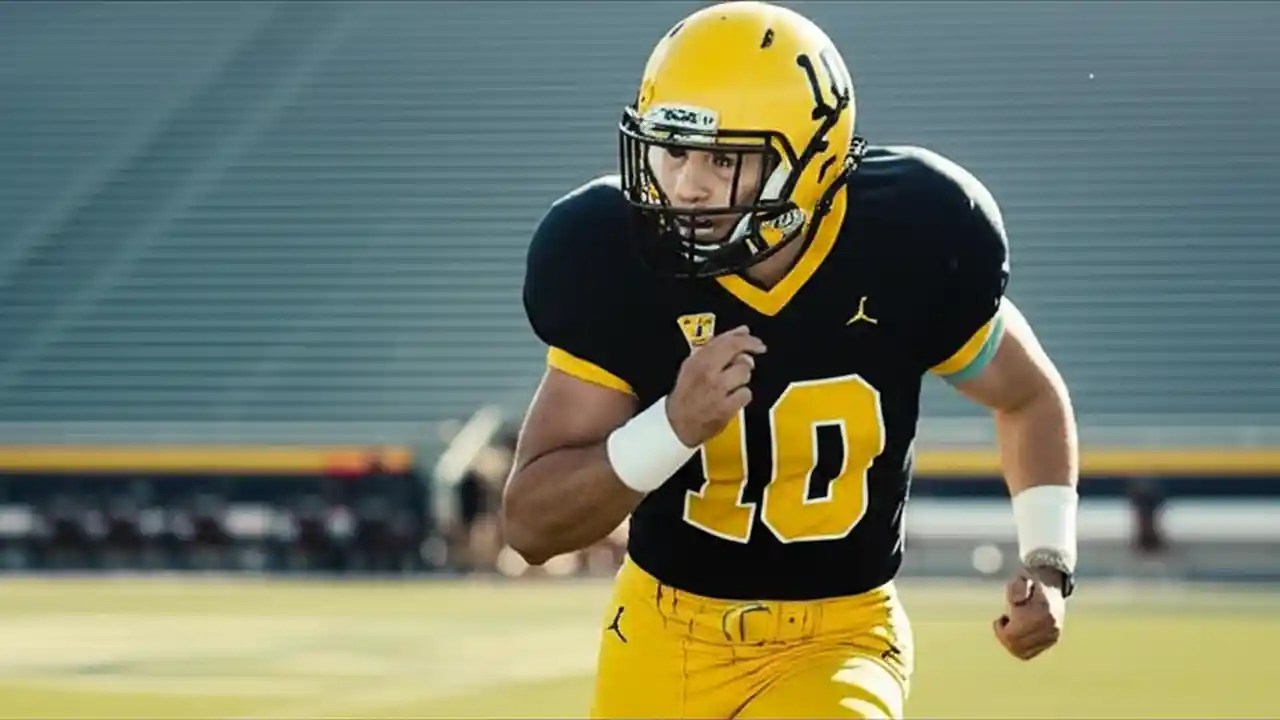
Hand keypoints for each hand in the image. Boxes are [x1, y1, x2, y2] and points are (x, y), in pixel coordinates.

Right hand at [666, 325, 766, 446]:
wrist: (676, 425)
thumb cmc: (685, 394)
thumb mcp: (693, 365)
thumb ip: (717, 346)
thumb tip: (742, 331)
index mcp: (698, 360)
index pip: (728, 341)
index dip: (746, 339)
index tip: (756, 341)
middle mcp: (707, 373)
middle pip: (739, 355)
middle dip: (749, 354)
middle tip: (751, 357)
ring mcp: (717, 391)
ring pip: (745, 373)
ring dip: (742, 378)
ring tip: (732, 384)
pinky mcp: (725, 408)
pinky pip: (746, 394)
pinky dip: (742, 396)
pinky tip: (732, 398)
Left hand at [992, 567, 1065, 660]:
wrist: (1051, 583)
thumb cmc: (1031, 580)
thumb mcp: (1021, 578)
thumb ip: (1018, 588)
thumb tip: (1017, 602)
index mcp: (1043, 612)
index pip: (1014, 634)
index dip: (1000, 630)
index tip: (1000, 618)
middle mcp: (1051, 627)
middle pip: (1017, 646)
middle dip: (1003, 636)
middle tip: (1002, 622)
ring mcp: (1053, 635)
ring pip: (1023, 653)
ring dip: (1011, 643)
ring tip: (1010, 627)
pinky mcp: (1053, 640)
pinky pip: (1030, 653)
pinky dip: (1019, 647)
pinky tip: (1018, 634)